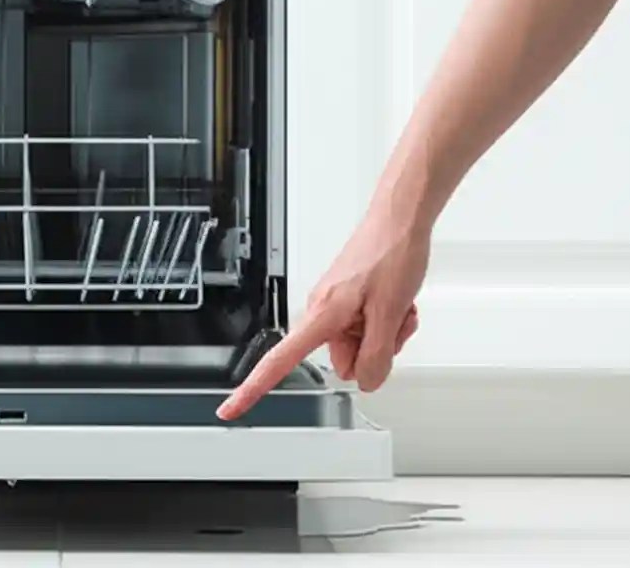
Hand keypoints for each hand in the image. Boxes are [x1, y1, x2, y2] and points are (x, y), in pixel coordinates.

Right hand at [217, 207, 430, 419]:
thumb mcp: (390, 312)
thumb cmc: (390, 254)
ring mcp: (335, 307)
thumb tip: (367, 381)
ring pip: (359, 345)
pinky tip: (397, 304)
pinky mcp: (348, 300)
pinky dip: (385, 322)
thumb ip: (377, 354)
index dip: (253, 389)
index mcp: (321, 316)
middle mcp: (321, 312)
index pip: (278, 361)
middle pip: (342, 361)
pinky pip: (365, 328)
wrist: (400, 220)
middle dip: (373, 350)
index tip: (230, 409)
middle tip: (392, 323)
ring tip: (397, 308)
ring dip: (384, 334)